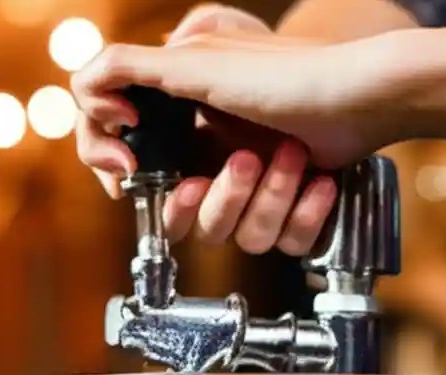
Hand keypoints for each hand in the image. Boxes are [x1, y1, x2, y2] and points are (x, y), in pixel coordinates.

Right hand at [73, 4, 396, 254]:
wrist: (364, 93)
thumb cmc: (285, 74)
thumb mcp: (192, 61)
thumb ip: (123, 69)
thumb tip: (81, 89)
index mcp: (182, 131)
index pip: (126, 172)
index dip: (121, 175)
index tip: (129, 167)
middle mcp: (211, 163)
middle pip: (182, 218)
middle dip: (216, 196)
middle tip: (242, 162)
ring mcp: (252, 191)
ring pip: (233, 235)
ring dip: (267, 198)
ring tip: (290, 155)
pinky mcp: (290, 211)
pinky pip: (280, 243)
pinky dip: (303, 213)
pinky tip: (317, 182)